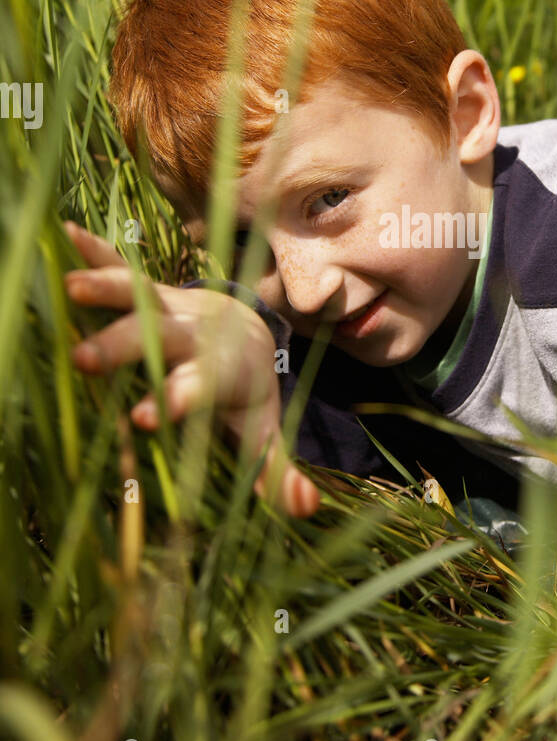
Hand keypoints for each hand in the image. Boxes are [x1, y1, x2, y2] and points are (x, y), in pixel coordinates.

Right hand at [62, 221, 318, 516]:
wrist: (247, 330)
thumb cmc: (245, 392)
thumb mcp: (263, 431)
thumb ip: (278, 470)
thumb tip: (307, 507)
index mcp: (220, 372)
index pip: (198, 387)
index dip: (177, 399)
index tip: (148, 417)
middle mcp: (194, 336)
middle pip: (159, 338)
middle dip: (125, 347)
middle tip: (85, 361)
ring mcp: (170, 308)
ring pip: (139, 294)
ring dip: (107, 288)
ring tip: (70, 287)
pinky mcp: (149, 290)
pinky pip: (122, 266)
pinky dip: (95, 251)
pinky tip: (64, 234)